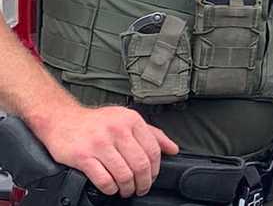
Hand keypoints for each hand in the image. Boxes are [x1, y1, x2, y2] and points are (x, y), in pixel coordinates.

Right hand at [32, 103, 178, 197]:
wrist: (62, 120)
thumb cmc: (96, 122)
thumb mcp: (127, 120)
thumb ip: (152, 134)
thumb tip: (173, 149)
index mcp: (131, 120)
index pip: (153, 150)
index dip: (155, 169)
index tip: (152, 177)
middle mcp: (117, 130)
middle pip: (140, 164)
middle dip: (144, 182)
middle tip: (141, 188)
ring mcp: (100, 143)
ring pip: (124, 174)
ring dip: (127, 188)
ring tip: (126, 190)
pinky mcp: (83, 156)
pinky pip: (104, 179)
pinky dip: (111, 188)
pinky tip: (111, 188)